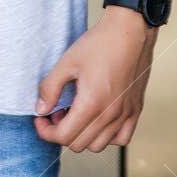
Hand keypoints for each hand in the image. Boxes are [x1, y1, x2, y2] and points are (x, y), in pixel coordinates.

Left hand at [33, 6, 158, 151]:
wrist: (130, 30)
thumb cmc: (100, 43)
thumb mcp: (67, 62)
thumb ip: (50, 88)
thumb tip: (40, 108)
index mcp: (92, 104)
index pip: (64, 137)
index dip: (46, 131)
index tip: (41, 118)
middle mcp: (110, 114)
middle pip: (79, 144)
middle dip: (61, 132)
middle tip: (56, 112)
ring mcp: (125, 114)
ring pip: (99, 145)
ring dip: (83, 135)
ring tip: (76, 114)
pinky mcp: (136, 109)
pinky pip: (122, 138)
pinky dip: (108, 136)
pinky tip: (98, 119)